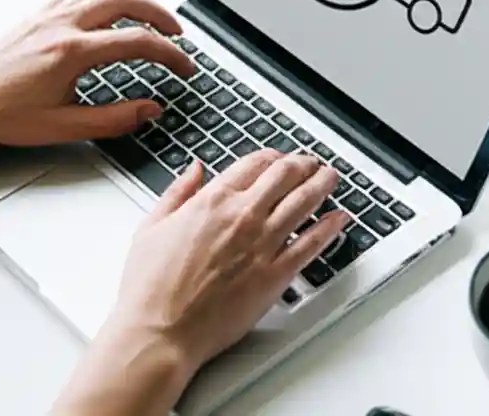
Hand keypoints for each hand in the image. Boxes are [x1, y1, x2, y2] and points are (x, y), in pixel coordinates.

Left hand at [0, 0, 194, 145]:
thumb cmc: (2, 115)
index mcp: (71, 53)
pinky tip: (108, 8)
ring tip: (151, 18)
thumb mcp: (63, 127)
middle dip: (160, 15)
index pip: (137, 42)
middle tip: (177, 34)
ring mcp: (47, 15)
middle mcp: (61, 25)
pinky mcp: (36, 15)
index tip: (184, 66)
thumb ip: (113, 120)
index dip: (170, 54)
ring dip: (134, 0)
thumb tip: (149, 110)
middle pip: (125, 1)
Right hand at [53, 150, 349, 414]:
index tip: (279, 159)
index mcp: (212, 201)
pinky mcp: (275, 275)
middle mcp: (242, 216)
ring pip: (304, 201)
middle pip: (285, 175)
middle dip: (303, 164)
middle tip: (311, 164)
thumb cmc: (150, 288)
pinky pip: (311, 244)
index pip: (254, 164)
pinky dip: (329, 228)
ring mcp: (262, 244)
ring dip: (322, 184)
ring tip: (330, 177)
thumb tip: (194, 169)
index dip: (272, 157)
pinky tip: (338, 219)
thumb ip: (177, 192)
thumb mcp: (151, 227)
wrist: (160, 331)